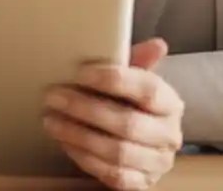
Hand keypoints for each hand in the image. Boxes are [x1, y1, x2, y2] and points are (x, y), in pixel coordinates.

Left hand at [43, 38, 183, 189]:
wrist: (143, 147)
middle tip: (54, 97)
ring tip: (51, 121)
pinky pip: (111, 175)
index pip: (147, 90)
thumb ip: (138, 62)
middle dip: (85, 109)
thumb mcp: (135, 81)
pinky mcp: (141, 184)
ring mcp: (157, 163)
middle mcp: (169, 135)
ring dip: (78, 135)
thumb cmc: (133, 106)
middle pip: (128, 123)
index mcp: (170, 104)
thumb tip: (157, 45)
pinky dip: (84, 158)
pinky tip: (65, 143)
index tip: (80, 72)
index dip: (114, 80)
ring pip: (117, 152)